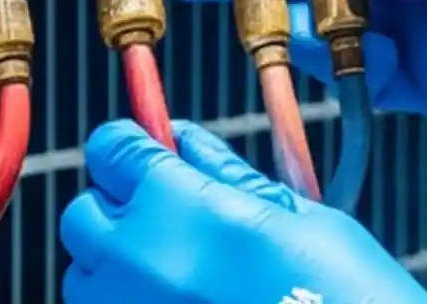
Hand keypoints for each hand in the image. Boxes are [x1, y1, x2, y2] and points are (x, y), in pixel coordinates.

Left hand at [60, 120, 426, 303]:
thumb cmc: (343, 292)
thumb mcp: (297, 216)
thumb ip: (227, 174)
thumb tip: (185, 138)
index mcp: (176, 205)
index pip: (111, 149)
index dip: (133, 147)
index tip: (151, 153)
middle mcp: (135, 261)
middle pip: (83, 215)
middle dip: (119, 210)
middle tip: (175, 222)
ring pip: (84, 278)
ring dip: (118, 269)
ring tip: (185, 279)